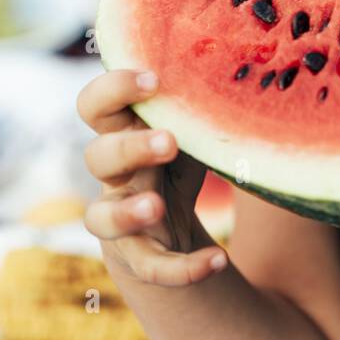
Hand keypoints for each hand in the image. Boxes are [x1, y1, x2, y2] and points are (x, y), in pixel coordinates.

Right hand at [77, 69, 225, 285]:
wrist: (167, 228)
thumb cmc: (177, 164)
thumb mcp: (190, 134)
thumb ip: (201, 111)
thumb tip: (245, 71)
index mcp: (122, 135)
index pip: (95, 106)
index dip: (114, 90)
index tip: (153, 79)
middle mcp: (113, 176)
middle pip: (97, 157)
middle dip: (130, 148)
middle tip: (170, 141)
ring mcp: (119, 218)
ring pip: (100, 219)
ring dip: (128, 212)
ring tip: (159, 207)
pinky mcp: (136, 257)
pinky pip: (150, 266)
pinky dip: (183, 268)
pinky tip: (218, 260)